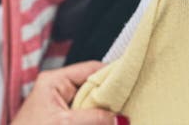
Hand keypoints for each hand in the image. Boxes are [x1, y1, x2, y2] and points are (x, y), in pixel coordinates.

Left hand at [10, 61, 128, 124]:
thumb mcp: (65, 123)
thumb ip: (93, 118)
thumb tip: (121, 118)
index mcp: (54, 80)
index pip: (90, 69)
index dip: (112, 74)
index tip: (134, 80)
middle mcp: (58, 86)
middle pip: (93, 84)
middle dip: (112, 94)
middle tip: (134, 100)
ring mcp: (61, 102)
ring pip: (92, 100)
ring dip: (106, 108)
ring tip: (126, 112)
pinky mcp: (63, 116)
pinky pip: (86, 112)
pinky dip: (98, 117)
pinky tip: (111, 121)